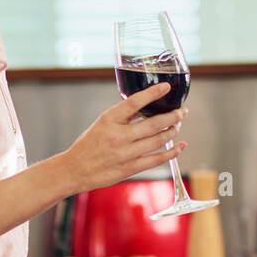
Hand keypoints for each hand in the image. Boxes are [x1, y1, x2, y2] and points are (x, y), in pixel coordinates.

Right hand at [56, 81, 188, 192]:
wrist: (74, 170)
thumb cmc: (88, 144)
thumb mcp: (102, 123)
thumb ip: (123, 116)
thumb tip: (147, 106)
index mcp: (109, 120)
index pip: (135, 102)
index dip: (153, 93)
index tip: (166, 87)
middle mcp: (118, 136)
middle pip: (154, 123)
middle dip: (173, 116)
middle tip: (182, 111)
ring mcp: (125, 153)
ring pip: (158, 140)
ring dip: (173, 131)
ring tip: (178, 125)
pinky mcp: (130, 168)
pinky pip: (157, 159)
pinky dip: (172, 153)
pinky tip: (180, 147)